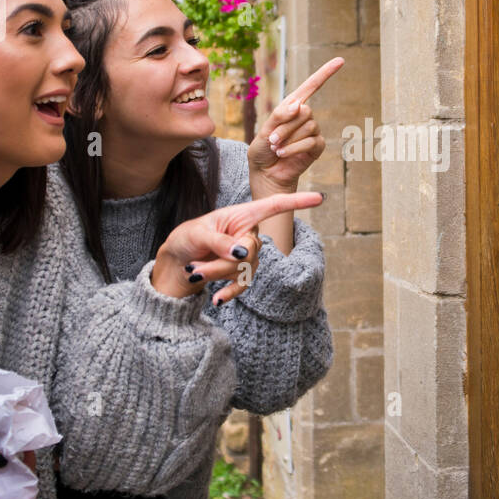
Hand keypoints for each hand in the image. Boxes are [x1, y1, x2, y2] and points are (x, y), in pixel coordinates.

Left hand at [151, 191, 322, 301]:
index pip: (273, 207)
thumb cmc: (187, 238)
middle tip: (194, 268)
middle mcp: (250, 233)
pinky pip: (244, 284)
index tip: (320, 198)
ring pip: (245, 270)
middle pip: (251, 251)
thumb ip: (220, 242)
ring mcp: (249, 254)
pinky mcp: (243, 273)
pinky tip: (217, 299)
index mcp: (242, 215)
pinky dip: (230, 292)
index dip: (297, 202)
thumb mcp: (198, 234)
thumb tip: (243, 253)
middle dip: (222, 263)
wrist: (178, 261)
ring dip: (217, 275)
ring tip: (193, 272)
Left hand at [247, 57, 343, 191]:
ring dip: (288, 139)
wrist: (266, 173)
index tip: (340, 60)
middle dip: (286, 126)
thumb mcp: (265, 129)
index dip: (325, 73)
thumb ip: (280, 115)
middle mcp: (305, 117)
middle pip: (305, 111)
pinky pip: (311, 142)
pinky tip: (284, 154)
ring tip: (277, 148)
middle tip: (273, 140)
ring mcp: (313, 131)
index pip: (311, 86)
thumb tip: (298, 105)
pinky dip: (295, 148)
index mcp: (292, 107)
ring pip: (307, 127)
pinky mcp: (317, 147)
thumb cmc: (262, 150)